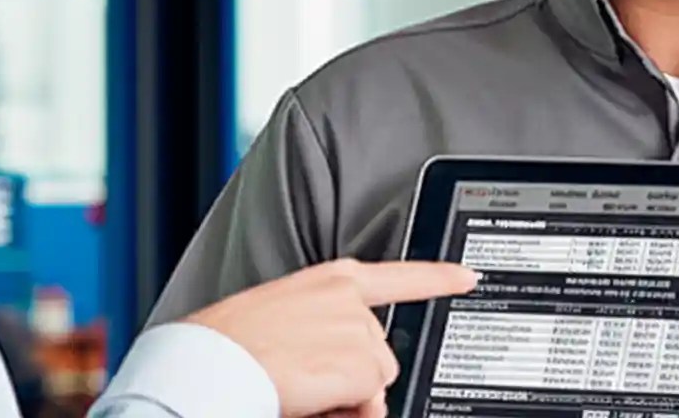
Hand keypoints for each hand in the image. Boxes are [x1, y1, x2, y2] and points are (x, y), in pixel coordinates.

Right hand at [184, 258, 478, 417]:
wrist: (210, 362)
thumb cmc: (230, 343)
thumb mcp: (281, 317)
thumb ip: (324, 327)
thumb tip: (352, 369)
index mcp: (329, 279)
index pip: (396, 274)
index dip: (437, 277)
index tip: (467, 277)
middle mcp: (349, 299)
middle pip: (382, 352)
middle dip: (355, 377)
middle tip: (308, 382)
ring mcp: (357, 330)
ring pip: (377, 381)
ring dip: (349, 397)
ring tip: (302, 388)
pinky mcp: (360, 363)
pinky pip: (370, 402)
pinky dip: (346, 410)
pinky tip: (310, 398)